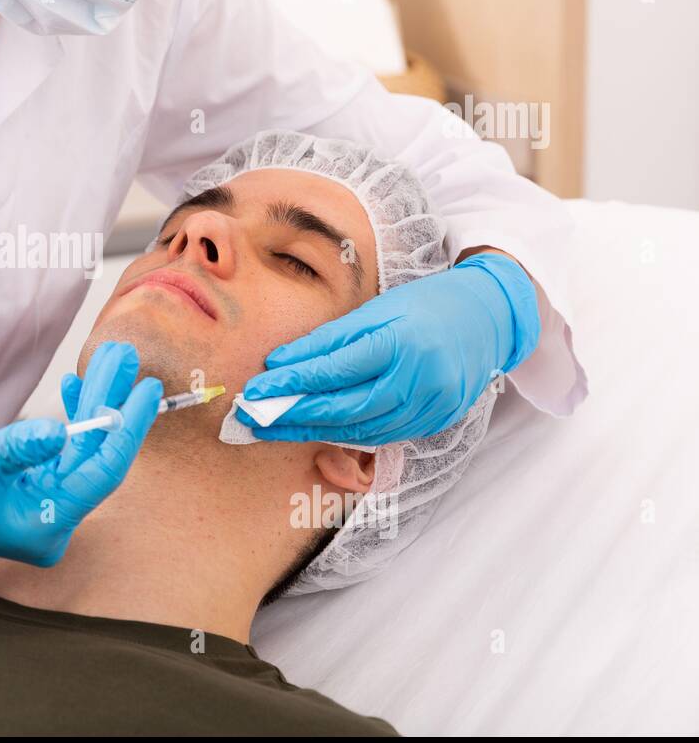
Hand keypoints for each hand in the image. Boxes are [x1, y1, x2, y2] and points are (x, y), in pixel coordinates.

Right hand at [0, 341, 161, 565]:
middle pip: (96, 456)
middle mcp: (52, 519)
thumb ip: (19, 446)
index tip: (146, 390)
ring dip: (92, 406)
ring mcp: (44, 505)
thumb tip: (60, 429)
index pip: (102, 472)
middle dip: (111, 405)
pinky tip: (76, 387)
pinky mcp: (33, 490)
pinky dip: (70, 421)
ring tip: (108, 361)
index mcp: (45, 523)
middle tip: (129, 360)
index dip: (127, 428)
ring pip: (81, 449)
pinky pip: (63, 452)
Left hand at [237, 252, 539, 445]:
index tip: (257, 389)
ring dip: (312, 432)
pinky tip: (314, 432)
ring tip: (273, 428)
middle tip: (252, 418)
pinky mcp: (436, 422)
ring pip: (361, 429)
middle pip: (345, 408)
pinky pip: (382, 437)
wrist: (490, 318)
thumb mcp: (376, 309)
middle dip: (293, 416)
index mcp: (402, 341)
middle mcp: (419, 379)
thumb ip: (329, 339)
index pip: (335, 370)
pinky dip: (344, 436)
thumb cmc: (426, 305)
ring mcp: (431, 406)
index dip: (292, 383)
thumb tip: (279, 362)